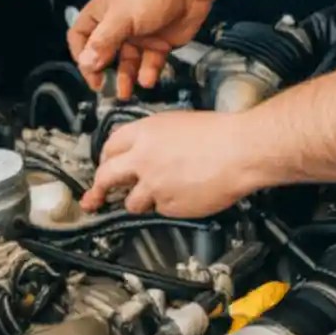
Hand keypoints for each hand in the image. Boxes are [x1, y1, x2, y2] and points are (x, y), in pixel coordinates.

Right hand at [68, 0, 212, 99]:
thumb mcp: (121, 17)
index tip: (89, 72)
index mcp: (102, 11)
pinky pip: (149, 62)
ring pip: (127, 61)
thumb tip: (85, 64)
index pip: (80, 35)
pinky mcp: (159, 42)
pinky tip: (148, 79)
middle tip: (105, 89)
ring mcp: (139, 34)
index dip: (81, 54)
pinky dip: (148, 72)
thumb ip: (103, 43)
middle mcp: (118, 24)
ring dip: (126, 77)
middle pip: (104, 52)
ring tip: (126, 93)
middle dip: (103, 71)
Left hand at [80, 111, 262, 217]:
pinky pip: (160, 211)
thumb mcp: (177, 124)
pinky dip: (169, 206)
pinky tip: (185, 195)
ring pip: (131, 202)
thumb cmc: (219, 134)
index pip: (109, 147)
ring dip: (140, 201)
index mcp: (143, 133)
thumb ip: (154, 139)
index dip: (106, 160)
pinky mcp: (168, 205)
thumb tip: (143, 153)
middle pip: (106, 177)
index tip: (104, 167)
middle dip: (99, 189)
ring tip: (162, 193)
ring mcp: (153, 185)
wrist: (239, 151)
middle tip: (95, 198)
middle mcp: (142, 159)